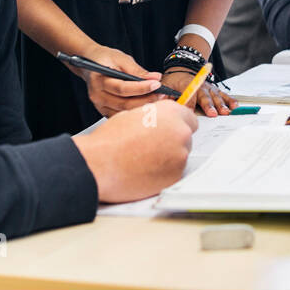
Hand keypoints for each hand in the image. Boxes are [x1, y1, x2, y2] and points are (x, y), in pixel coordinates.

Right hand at [63, 43, 163, 117]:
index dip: (141, 88)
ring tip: (157, 100)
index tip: (157, 84)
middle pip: (124, 103)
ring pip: (123, 112)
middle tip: (162, 94)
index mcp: (99, 79)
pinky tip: (146, 106)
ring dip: (142, 108)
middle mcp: (97, 95)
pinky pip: (121, 115)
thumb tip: (155, 78)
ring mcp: (99, 104)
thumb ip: (137, 70)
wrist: (90, 63)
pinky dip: (134, 113)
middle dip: (146, 100)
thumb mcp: (121, 58)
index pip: (123, 88)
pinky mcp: (103, 110)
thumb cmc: (105, 58)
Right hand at [72, 101, 197, 202]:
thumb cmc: (111, 141)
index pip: (189, 117)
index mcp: (170, 113)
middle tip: (152, 145)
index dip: (177, 124)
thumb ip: (155, 116)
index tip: (171, 129)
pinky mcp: (176, 176)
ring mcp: (180, 156)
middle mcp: (180, 132)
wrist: (100, 164)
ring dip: (169, 157)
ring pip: (181, 155)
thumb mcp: (134, 115)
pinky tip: (146, 169)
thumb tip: (161, 121)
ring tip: (145, 159)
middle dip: (173, 140)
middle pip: (186, 136)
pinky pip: (175, 172)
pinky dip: (164, 172)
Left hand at [161, 68, 236, 116]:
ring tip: (225, 112)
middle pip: (204, 97)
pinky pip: (223, 94)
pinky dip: (229, 100)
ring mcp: (208, 88)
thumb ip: (164, 94)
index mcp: (186, 85)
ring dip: (221, 104)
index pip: (188, 97)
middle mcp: (199, 86)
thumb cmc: (174, 80)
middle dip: (209, 106)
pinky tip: (234, 106)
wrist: (183, 68)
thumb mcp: (166, 84)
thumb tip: (161, 104)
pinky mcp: (214, 89)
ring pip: (215, 96)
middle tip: (213, 114)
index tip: (190, 113)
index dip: (189, 105)